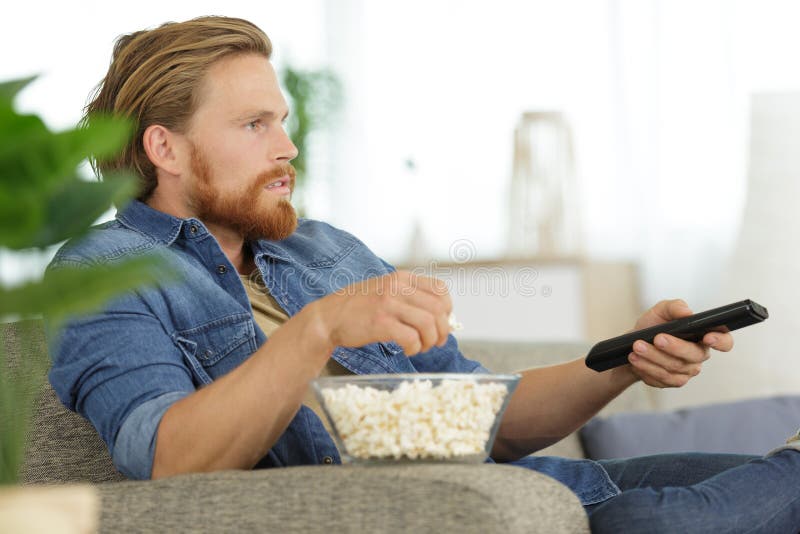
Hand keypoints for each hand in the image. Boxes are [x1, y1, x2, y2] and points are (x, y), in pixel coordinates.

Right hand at [311, 270, 451, 355]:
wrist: (328, 317)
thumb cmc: (356, 308)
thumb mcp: (385, 291)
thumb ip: (409, 297)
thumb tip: (439, 316)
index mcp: (401, 278)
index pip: (440, 289)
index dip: (447, 310)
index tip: (441, 323)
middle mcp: (397, 287)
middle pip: (438, 309)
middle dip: (442, 330)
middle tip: (435, 342)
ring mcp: (388, 304)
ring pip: (428, 324)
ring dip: (429, 341)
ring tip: (420, 347)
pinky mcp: (380, 323)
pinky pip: (411, 338)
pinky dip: (414, 348)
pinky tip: (407, 350)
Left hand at [625, 299, 734, 387]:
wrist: (632, 345)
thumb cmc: (652, 326)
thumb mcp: (661, 311)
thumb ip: (674, 307)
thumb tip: (687, 312)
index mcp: (703, 336)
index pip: (724, 341)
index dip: (720, 341)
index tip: (708, 337)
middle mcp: (698, 355)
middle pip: (693, 355)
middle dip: (673, 346)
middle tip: (656, 338)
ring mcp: (687, 371)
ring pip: (674, 367)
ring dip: (653, 356)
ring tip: (636, 347)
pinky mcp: (673, 381)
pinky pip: (662, 378)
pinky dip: (646, 367)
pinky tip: (635, 359)